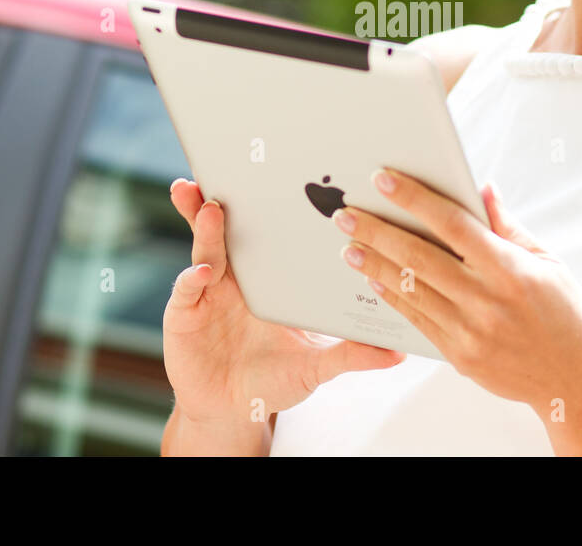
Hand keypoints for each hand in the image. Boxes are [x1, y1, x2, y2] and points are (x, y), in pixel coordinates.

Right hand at [164, 178, 404, 428]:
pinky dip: (191, 277)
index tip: (279, 171)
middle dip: (221, 197)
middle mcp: (235, 275)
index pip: (265, 229)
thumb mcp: (316, 365)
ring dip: (205, 225)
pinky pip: (186, 288)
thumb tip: (398, 353)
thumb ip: (350, 355)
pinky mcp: (183, 314)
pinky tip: (202, 272)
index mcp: (266, 275)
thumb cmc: (274, 379)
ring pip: (204, 247)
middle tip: (224, 171)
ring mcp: (206, 291)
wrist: (232, 411)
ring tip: (211, 207)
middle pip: (227, 227)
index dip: (267, 201)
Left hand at [333, 169, 581, 411]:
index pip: (451, 223)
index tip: (383, 180)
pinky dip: (393, 297)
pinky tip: (376, 279)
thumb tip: (483, 189)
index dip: (414, 198)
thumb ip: (507, 226)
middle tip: (346, 214)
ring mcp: (471, 331)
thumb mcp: (546, 261)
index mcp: (510, 268)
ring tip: (350, 246)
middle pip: (419, 256)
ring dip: (375, 264)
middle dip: (377, 230)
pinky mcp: (460, 356)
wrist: (577, 379)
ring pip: (411, 289)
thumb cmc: (566, 314)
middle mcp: (486, 299)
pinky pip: (417, 321)